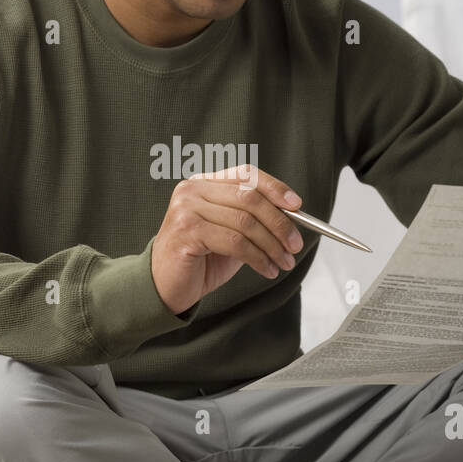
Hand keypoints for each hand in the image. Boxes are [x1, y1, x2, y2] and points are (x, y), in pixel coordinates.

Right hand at [150, 164, 303, 315]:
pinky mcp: (186, 232)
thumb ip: (254, 219)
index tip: (297, 205)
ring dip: (272, 245)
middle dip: (279, 222)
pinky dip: (258, 258)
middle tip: (295, 245)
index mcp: (203, 183)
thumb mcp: (232, 233)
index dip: (274, 187)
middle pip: (249, 197)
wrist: (165, 287)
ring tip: (283, 263)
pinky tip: (267, 270)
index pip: (245, 174)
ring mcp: (186, 209)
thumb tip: (293, 215)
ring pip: (245, 222)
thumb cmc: (200, 260)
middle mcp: (192, 189)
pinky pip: (235, 242)